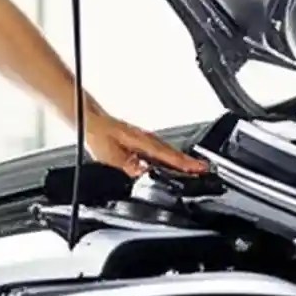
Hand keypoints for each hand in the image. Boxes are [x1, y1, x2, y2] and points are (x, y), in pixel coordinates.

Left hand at [85, 112, 207, 177]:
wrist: (91, 122)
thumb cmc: (98, 135)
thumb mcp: (110, 155)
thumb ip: (129, 164)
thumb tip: (144, 172)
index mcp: (142, 142)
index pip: (168, 155)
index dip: (184, 164)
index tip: (200, 169)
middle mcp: (146, 139)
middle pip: (173, 153)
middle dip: (189, 162)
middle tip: (205, 170)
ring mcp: (145, 139)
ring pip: (168, 151)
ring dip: (181, 160)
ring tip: (194, 168)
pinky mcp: (141, 141)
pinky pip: (160, 150)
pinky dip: (170, 157)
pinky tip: (170, 163)